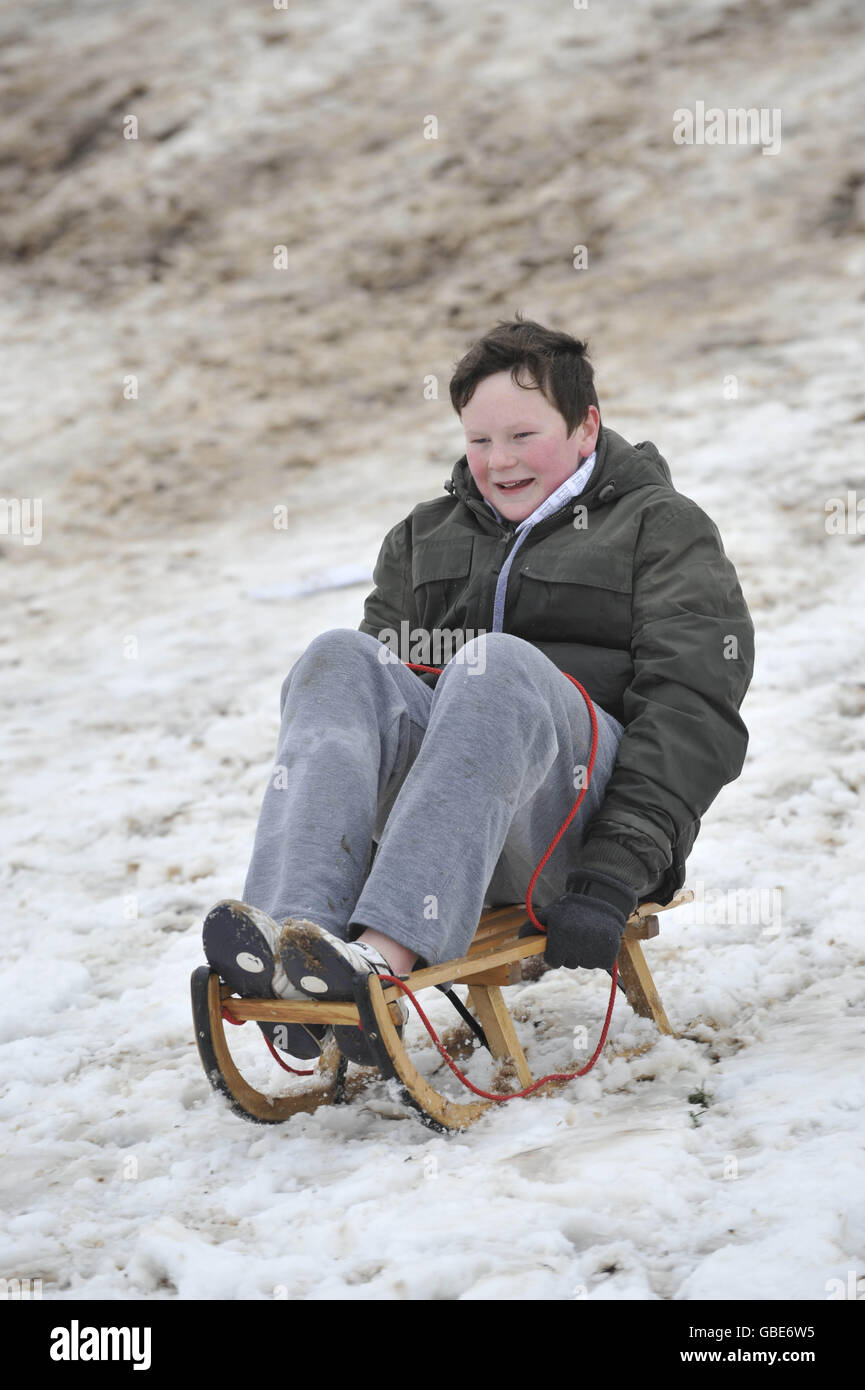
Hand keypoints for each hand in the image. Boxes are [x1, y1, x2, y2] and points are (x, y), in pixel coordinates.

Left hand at [521, 870, 636, 971]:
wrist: (604, 898)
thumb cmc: (572, 907)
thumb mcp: (549, 912)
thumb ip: (531, 929)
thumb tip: (523, 954)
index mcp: (559, 932)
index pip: (553, 961)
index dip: (555, 952)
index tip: (561, 940)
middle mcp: (575, 943)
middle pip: (568, 964)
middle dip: (570, 953)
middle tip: (577, 934)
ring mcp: (593, 950)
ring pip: (584, 964)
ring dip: (585, 954)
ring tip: (589, 934)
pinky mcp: (608, 954)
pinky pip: (600, 964)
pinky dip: (600, 955)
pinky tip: (600, 939)